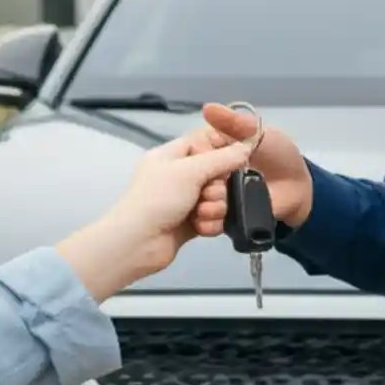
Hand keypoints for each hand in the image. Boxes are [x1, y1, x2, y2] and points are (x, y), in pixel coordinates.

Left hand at [55, 130, 252, 301]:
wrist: (137, 243)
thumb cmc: (158, 198)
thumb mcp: (189, 170)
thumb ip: (222, 158)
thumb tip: (246, 146)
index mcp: (172, 156)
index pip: (204, 141)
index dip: (221, 148)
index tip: (236, 157)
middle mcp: (180, 176)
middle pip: (217, 172)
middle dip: (218, 186)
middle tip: (207, 193)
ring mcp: (186, 200)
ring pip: (219, 197)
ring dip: (214, 207)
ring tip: (200, 214)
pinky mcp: (192, 222)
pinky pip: (215, 217)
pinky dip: (210, 223)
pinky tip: (199, 227)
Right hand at [192, 102, 313, 232]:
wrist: (298, 188)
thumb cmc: (279, 155)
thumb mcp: (258, 134)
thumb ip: (235, 123)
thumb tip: (207, 107)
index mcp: (214, 150)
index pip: (192, 151)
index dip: (197, 155)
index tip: (207, 157)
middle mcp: (208, 174)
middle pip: (190, 179)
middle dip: (201, 181)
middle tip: (220, 181)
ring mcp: (213, 197)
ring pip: (195, 202)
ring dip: (205, 201)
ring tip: (223, 198)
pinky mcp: (221, 217)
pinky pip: (205, 222)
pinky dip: (207, 221)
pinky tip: (218, 215)